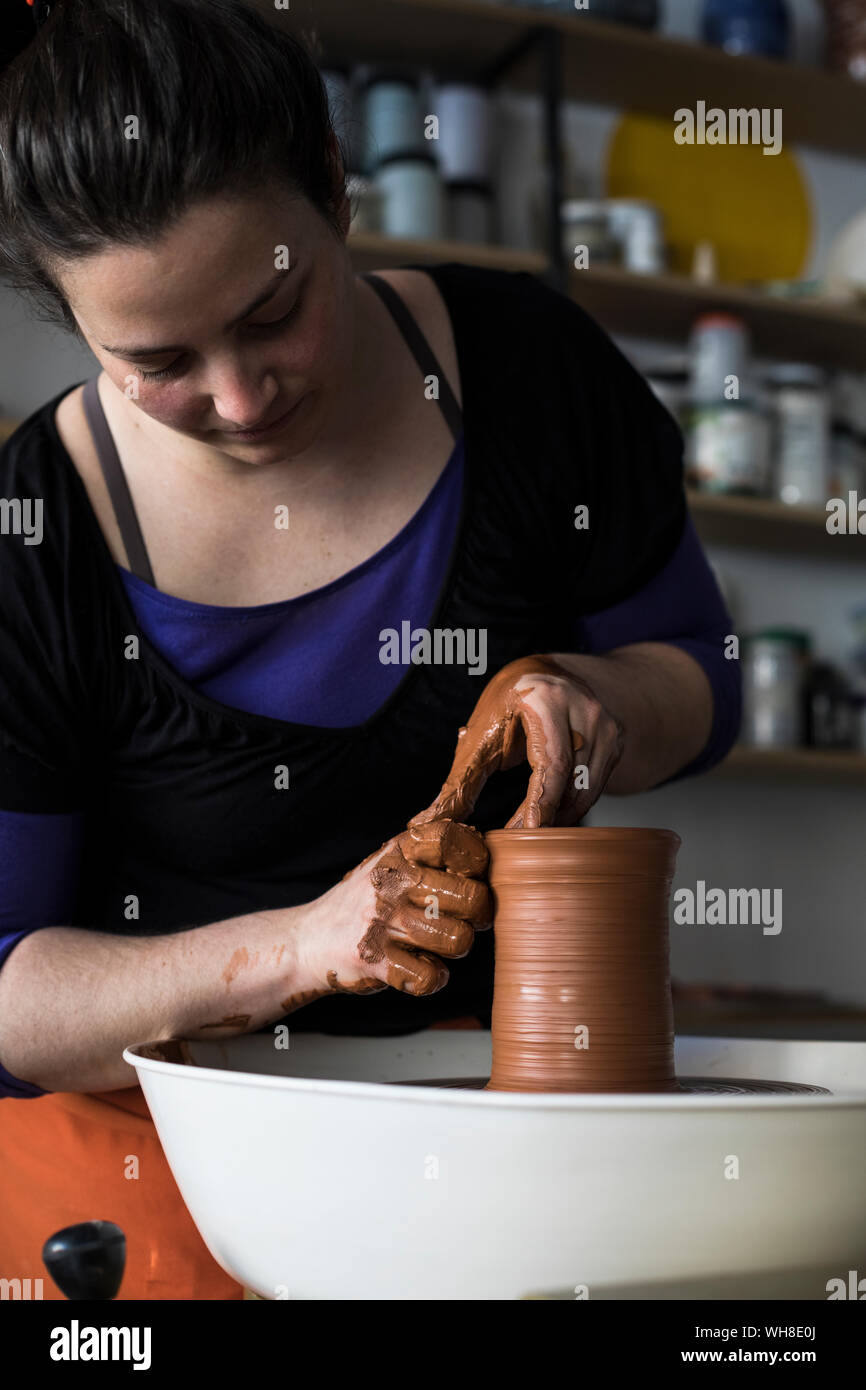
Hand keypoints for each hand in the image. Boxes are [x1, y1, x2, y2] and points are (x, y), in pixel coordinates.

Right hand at [293, 818, 491, 1005]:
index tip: (471, 874)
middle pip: (472, 897)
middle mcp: (391, 881)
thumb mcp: (392, 857)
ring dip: (456, 946)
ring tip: (440, 941)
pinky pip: (430, 977)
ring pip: (459, 940)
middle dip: (479, 914)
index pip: (453, 840)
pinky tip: (421, 966)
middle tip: (464, 917)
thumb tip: (472, 812)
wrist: (309, 940)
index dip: (475, 859)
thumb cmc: (365, 898)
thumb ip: (431, 834)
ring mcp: (382, 921)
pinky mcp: (374, 961)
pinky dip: (432, 978)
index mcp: (399, 851)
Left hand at [410, 654, 623, 829]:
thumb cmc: (506, 708)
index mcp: (547, 699)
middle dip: (546, 819)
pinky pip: (595, 787)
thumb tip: (426, 825)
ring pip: (587, 790)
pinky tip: (548, 819)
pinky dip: (571, 807)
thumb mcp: (479, 737)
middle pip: (572, 782)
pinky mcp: (615, 742)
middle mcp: (585, 710)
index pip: (552, 763)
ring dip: (559, 818)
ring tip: (528, 837)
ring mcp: (606, 725)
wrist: (544, 676)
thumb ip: (458, 783)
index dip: (540, 803)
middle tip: (517, 847)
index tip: (525, 834)